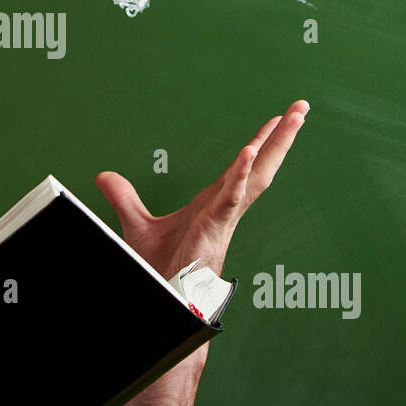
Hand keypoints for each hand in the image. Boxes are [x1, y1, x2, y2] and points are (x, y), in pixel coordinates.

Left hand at [95, 100, 309, 280]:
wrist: (164, 296)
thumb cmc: (160, 270)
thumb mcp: (138, 225)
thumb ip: (124, 199)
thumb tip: (105, 178)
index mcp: (213, 205)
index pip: (241, 167)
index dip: (259, 144)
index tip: (275, 121)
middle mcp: (225, 208)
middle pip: (260, 165)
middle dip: (281, 138)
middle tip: (301, 108)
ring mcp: (223, 217)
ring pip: (256, 176)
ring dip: (275, 146)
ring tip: (292, 119)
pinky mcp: (214, 228)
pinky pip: (230, 198)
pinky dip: (240, 175)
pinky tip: (249, 151)